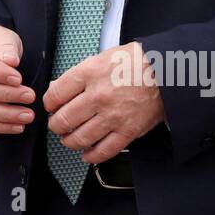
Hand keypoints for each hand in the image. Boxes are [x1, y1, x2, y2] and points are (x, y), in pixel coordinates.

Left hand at [44, 41, 165, 163]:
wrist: (166, 71)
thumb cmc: (134, 62)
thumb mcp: (101, 58)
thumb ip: (79, 74)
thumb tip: (58, 88)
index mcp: (89, 74)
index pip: (54, 95)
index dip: (48, 104)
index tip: (51, 107)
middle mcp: (98, 96)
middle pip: (63, 120)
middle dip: (56, 125)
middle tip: (58, 124)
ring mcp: (113, 116)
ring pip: (79, 138)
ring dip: (69, 141)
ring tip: (69, 138)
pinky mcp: (128, 131)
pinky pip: (104, 151)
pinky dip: (91, 156)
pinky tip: (86, 154)